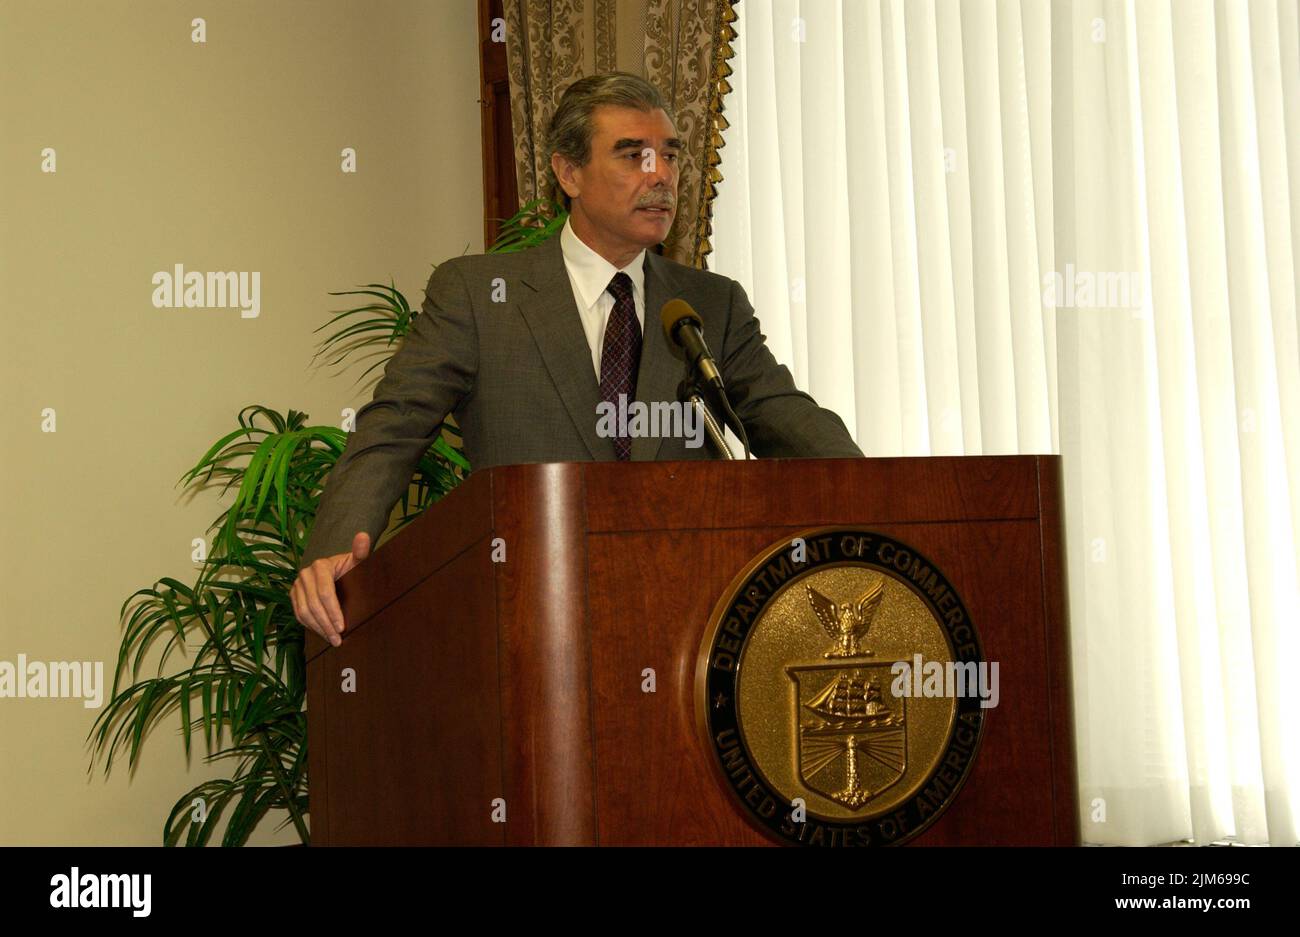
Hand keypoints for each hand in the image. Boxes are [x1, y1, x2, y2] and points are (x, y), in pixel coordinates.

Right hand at [291, 532, 370, 646]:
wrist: (337, 570)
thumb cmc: (350, 568)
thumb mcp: (357, 562)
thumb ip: (361, 552)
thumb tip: (363, 536)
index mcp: (320, 566)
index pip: (325, 593)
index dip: (333, 612)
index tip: (342, 627)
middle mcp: (305, 574)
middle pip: (314, 605)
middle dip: (326, 624)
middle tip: (338, 639)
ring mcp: (297, 585)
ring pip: (304, 612)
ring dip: (318, 628)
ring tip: (332, 640)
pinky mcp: (294, 595)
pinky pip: (298, 614)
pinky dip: (310, 626)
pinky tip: (322, 633)